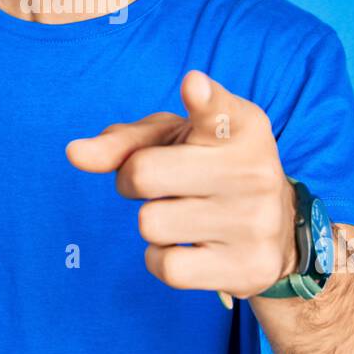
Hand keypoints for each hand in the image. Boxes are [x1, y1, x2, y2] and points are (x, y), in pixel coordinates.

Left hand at [65, 69, 298, 307]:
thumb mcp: (172, 140)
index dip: (200, 98)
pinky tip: (187, 246)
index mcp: (239, 126)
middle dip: (133, 180)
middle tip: (158, 183)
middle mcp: (254, 170)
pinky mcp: (250, 267)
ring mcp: (256, 221)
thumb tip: (75, 153)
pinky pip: (167, 266)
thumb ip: (123, 141)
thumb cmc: (207, 167)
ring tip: (182, 214)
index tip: (192, 86)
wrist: (278, 227)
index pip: (217, 108)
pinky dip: (161, 258)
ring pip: (150, 224)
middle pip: (144, 174)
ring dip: (152, 222)